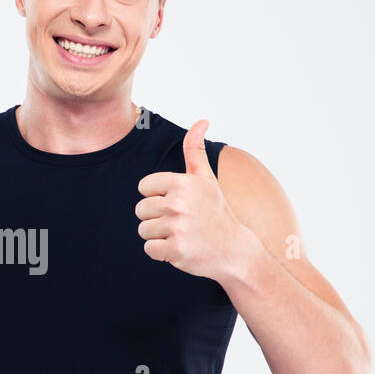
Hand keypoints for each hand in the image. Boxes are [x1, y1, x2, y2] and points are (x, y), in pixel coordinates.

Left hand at [135, 120, 244, 280]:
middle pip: (141, 210)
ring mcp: (177, 227)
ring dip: (159, 236)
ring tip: (181, 234)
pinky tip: (180, 248)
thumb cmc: (215, 211)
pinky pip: (149, 249)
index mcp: (182, 183)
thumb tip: (202, 120)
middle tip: (182, 222)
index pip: (144, 187)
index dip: (157, 197)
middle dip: (157, 218)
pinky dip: (161, 253)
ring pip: (144, 230)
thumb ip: (195, 150)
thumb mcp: (206, 178)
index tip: (178, 203)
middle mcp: (179, 203)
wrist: (234, 250)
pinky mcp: (175, 250)